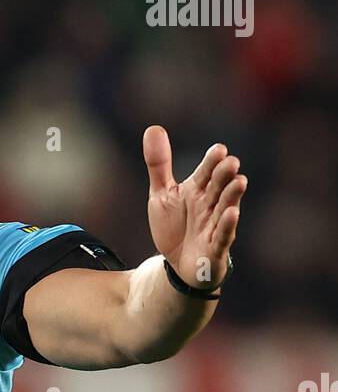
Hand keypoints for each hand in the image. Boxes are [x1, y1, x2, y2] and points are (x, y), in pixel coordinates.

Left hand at [143, 125, 246, 290]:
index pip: (206, 172)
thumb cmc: (175, 226)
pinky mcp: (215, 248)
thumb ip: (159, 164)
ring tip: (239, 180)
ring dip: (232, 196)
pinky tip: (232, 213)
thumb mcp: (162, 195)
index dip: (212, 162)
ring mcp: (214, 226)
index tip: (219, 150)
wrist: (176, 263)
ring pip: (225, 208)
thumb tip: (152, 128)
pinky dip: (227, 226)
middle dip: (224, 175)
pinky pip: (222, 236)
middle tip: (230, 162)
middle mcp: (210, 205)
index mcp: (198, 190)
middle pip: (219, 186)